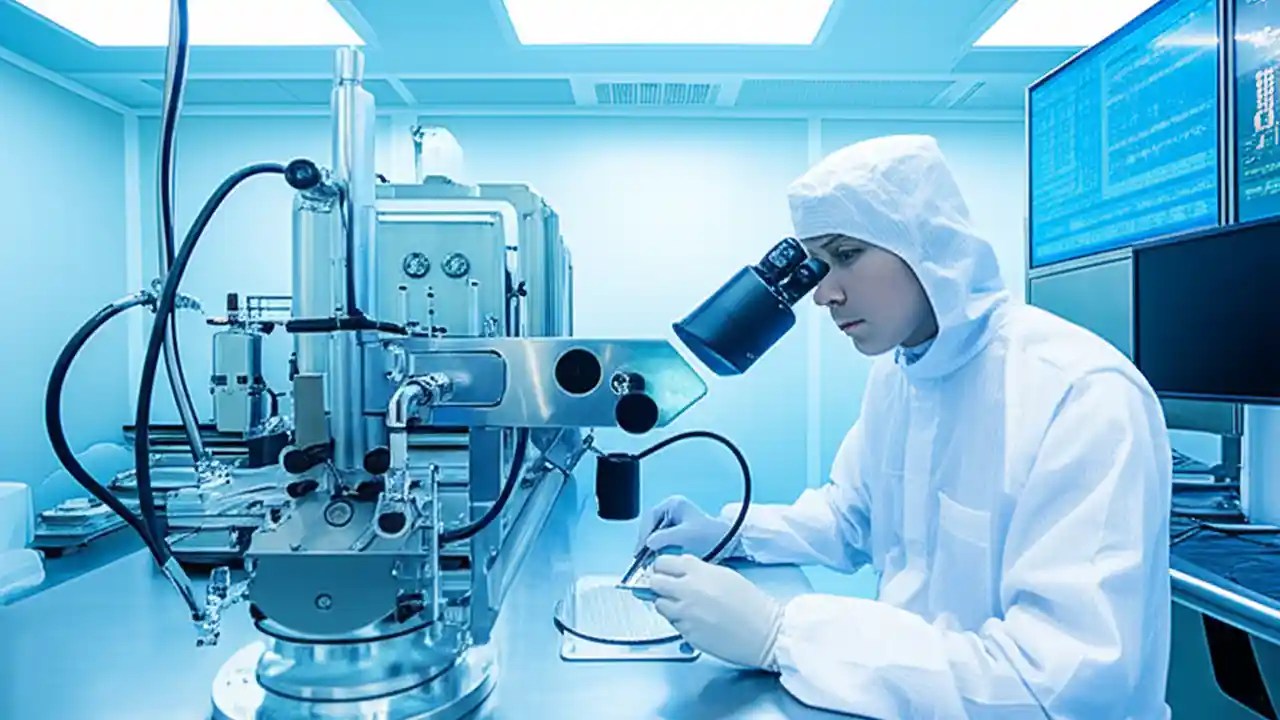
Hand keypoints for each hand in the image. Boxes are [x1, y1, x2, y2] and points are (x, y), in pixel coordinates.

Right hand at [635, 495, 739, 558]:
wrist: (730, 542)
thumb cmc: (711, 535)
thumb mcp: (686, 535)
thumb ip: (665, 537)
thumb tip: (649, 543)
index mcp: (673, 504)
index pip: (650, 517)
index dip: (644, 533)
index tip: (641, 548)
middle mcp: (672, 510)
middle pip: (651, 525)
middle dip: (646, 541)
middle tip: (642, 556)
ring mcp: (675, 521)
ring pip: (655, 533)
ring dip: (651, 546)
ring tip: (649, 559)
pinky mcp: (678, 532)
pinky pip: (662, 540)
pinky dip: (659, 549)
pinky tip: (659, 558)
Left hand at [649, 554, 782, 669]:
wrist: (763, 632)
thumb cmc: (751, 604)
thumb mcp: (725, 575)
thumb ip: (699, 571)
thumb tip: (681, 571)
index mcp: (697, 571)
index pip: (663, 562)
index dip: (662, 567)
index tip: (665, 570)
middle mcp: (686, 590)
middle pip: (654, 582)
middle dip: (658, 584)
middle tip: (667, 588)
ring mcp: (684, 613)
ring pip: (659, 604)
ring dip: (667, 604)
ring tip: (684, 606)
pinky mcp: (686, 633)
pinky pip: (672, 623)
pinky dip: (679, 621)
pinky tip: (695, 620)